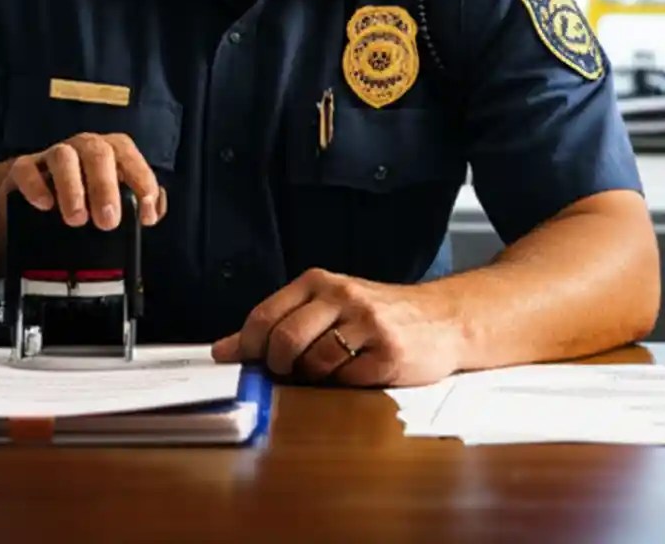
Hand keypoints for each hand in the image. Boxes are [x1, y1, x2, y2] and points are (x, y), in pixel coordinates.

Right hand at [2, 132, 166, 229]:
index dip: (141, 182)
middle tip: (107, 222)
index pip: (129, 155)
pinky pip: (26, 168)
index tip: (144, 216)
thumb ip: (142, 204)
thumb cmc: (87, 201)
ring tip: (76, 219)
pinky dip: (35, 185)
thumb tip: (154, 210)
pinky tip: (44, 205)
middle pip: (98, 153)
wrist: (36, 204)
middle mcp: (84, 147)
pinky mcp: (23, 168)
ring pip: (63, 157)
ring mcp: (52, 155)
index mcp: (111, 151)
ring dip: (72, 187)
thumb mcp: (117, 203)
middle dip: (105, 187)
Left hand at [211, 268, 461, 386]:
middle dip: (279, 366)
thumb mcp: (325, 307)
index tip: (241, 362)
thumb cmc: (375, 316)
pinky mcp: (389, 353)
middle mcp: (342, 295)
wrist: (443, 319)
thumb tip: (221, 349)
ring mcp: (368, 323)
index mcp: (319, 281)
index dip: (246, 346)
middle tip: (289, 372)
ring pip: (315, 363)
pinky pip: (347, 380)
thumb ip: (276, 324)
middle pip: (285, 340)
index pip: (264, 316)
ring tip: (331, 368)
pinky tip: (359, 371)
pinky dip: (345, 383)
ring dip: (314, 377)